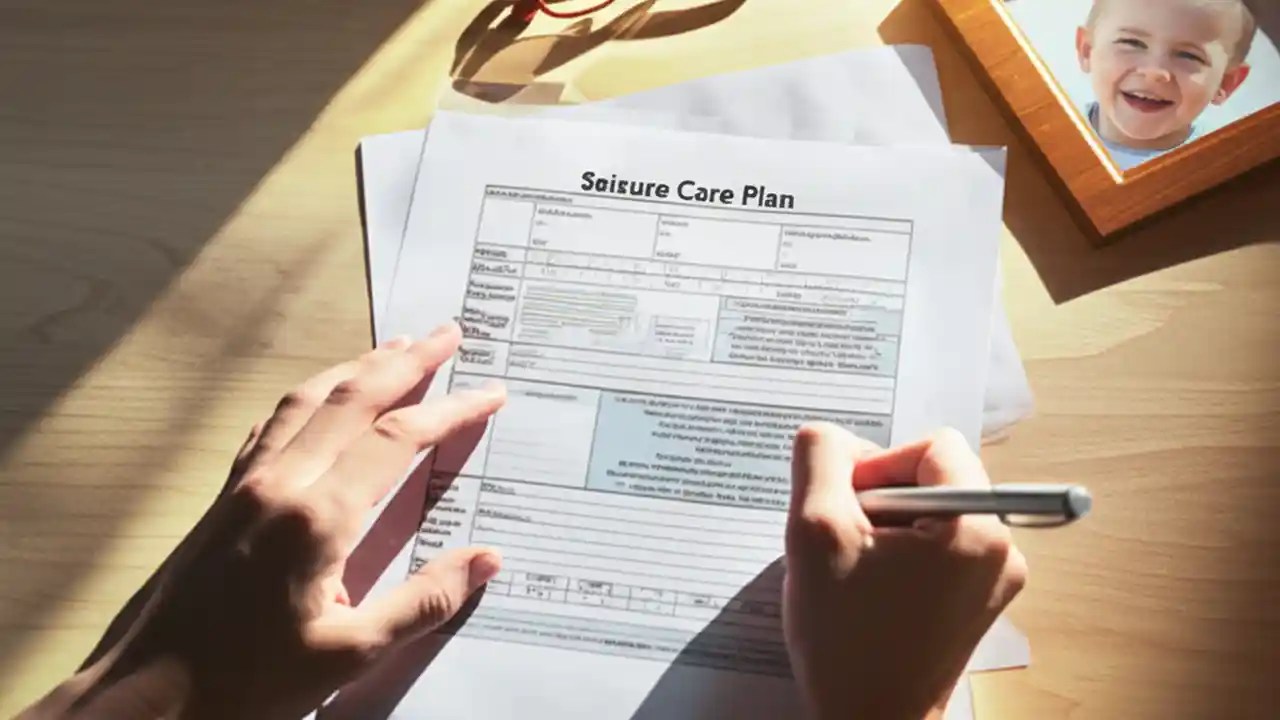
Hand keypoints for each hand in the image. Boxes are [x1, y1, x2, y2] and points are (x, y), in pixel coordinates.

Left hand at [20, 324, 505, 719]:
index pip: (397, 441)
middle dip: (406, 362)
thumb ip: (422, 603)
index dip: (451, 411)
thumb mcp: (349, 656)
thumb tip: (486, 560)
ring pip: (307, 400)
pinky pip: (271, 425)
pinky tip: (317, 397)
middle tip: (448, 333)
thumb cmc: (247, 683)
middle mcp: (279, 484)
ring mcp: (245, 485)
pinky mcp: (222, 498)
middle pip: (352, 398)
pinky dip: (308, 397)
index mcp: (317, 518)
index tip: (491, 393)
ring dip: (356, 367)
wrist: (144, 697)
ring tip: (395, 347)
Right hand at [782, 424, 1027, 719]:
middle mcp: (1003, 550)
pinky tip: (869, 589)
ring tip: (856, 570)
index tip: (848, 507)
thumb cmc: (847, 642)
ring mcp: (994, 581)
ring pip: (931, 513)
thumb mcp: (814, 533)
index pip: (932, 447)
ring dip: (886, 527)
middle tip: (847, 541)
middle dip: (880, 498)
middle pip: (935, 478)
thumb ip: (819, 460)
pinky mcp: (977, 603)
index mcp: (978, 529)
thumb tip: (829, 437)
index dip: (879, 464)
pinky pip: (937, 549)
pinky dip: (899, 556)